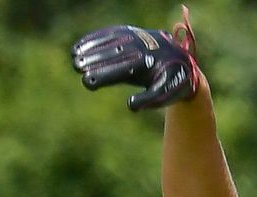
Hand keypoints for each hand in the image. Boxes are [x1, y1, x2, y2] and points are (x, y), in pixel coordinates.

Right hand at [71, 9, 198, 110]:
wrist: (182, 59)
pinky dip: (95, 38)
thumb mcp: (164, 94)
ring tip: (74, 58)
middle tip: (76, 67)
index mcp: (150, 65)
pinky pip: (110, 33)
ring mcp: (135, 37)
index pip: (122, 70)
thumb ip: (149, 99)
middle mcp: (141, 48)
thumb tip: (130, 105)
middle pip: (113, 55)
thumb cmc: (170, 82)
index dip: (104, 75)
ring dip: (91, 49)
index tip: (88, 82)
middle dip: (95, 61)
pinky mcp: (130, 31)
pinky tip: (79, 46)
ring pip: (109, 43)